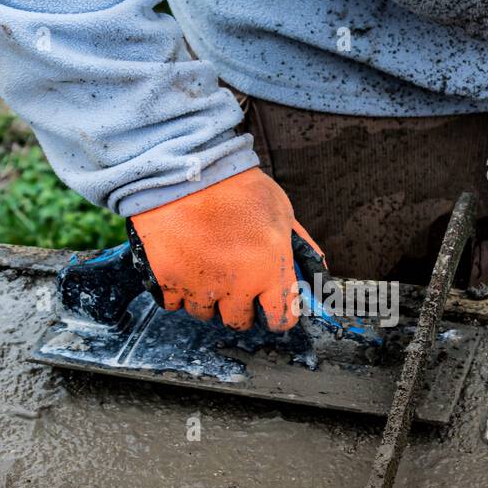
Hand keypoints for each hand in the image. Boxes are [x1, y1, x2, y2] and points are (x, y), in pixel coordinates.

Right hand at [129, 167, 323, 331]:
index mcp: (269, 268)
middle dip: (240, 306)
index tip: (271, 308)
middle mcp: (237, 284)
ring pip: (205, 313)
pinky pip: (174, 302)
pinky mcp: (168, 279)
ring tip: (206, 267)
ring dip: (208, 298)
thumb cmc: (237, 186)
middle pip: (240, 321)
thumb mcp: (282, 211)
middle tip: (235, 281)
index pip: (282, 318)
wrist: (186, 167)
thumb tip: (318, 273)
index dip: (278, 314)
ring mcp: (200, 285)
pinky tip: (183, 267)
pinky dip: (178, 290)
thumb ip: (300, 247)